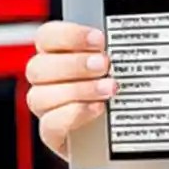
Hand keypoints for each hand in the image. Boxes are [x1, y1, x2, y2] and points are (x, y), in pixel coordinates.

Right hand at [24, 21, 116, 159]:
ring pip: (40, 96)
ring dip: (77, 89)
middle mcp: (47, 80)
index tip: (99, 39)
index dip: (69, 35)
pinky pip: (50, 124)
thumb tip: (129, 33)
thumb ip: (117, 48)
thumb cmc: (123, 90)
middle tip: (104, 65)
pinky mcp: (54, 134)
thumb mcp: (122, 64)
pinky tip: (97, 108)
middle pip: (38, 66)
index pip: (47, 37)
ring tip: (108, 89)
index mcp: (58, 54)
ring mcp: (47, 108)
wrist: (127, 128)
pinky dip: (74, 114)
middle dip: (75, 64)